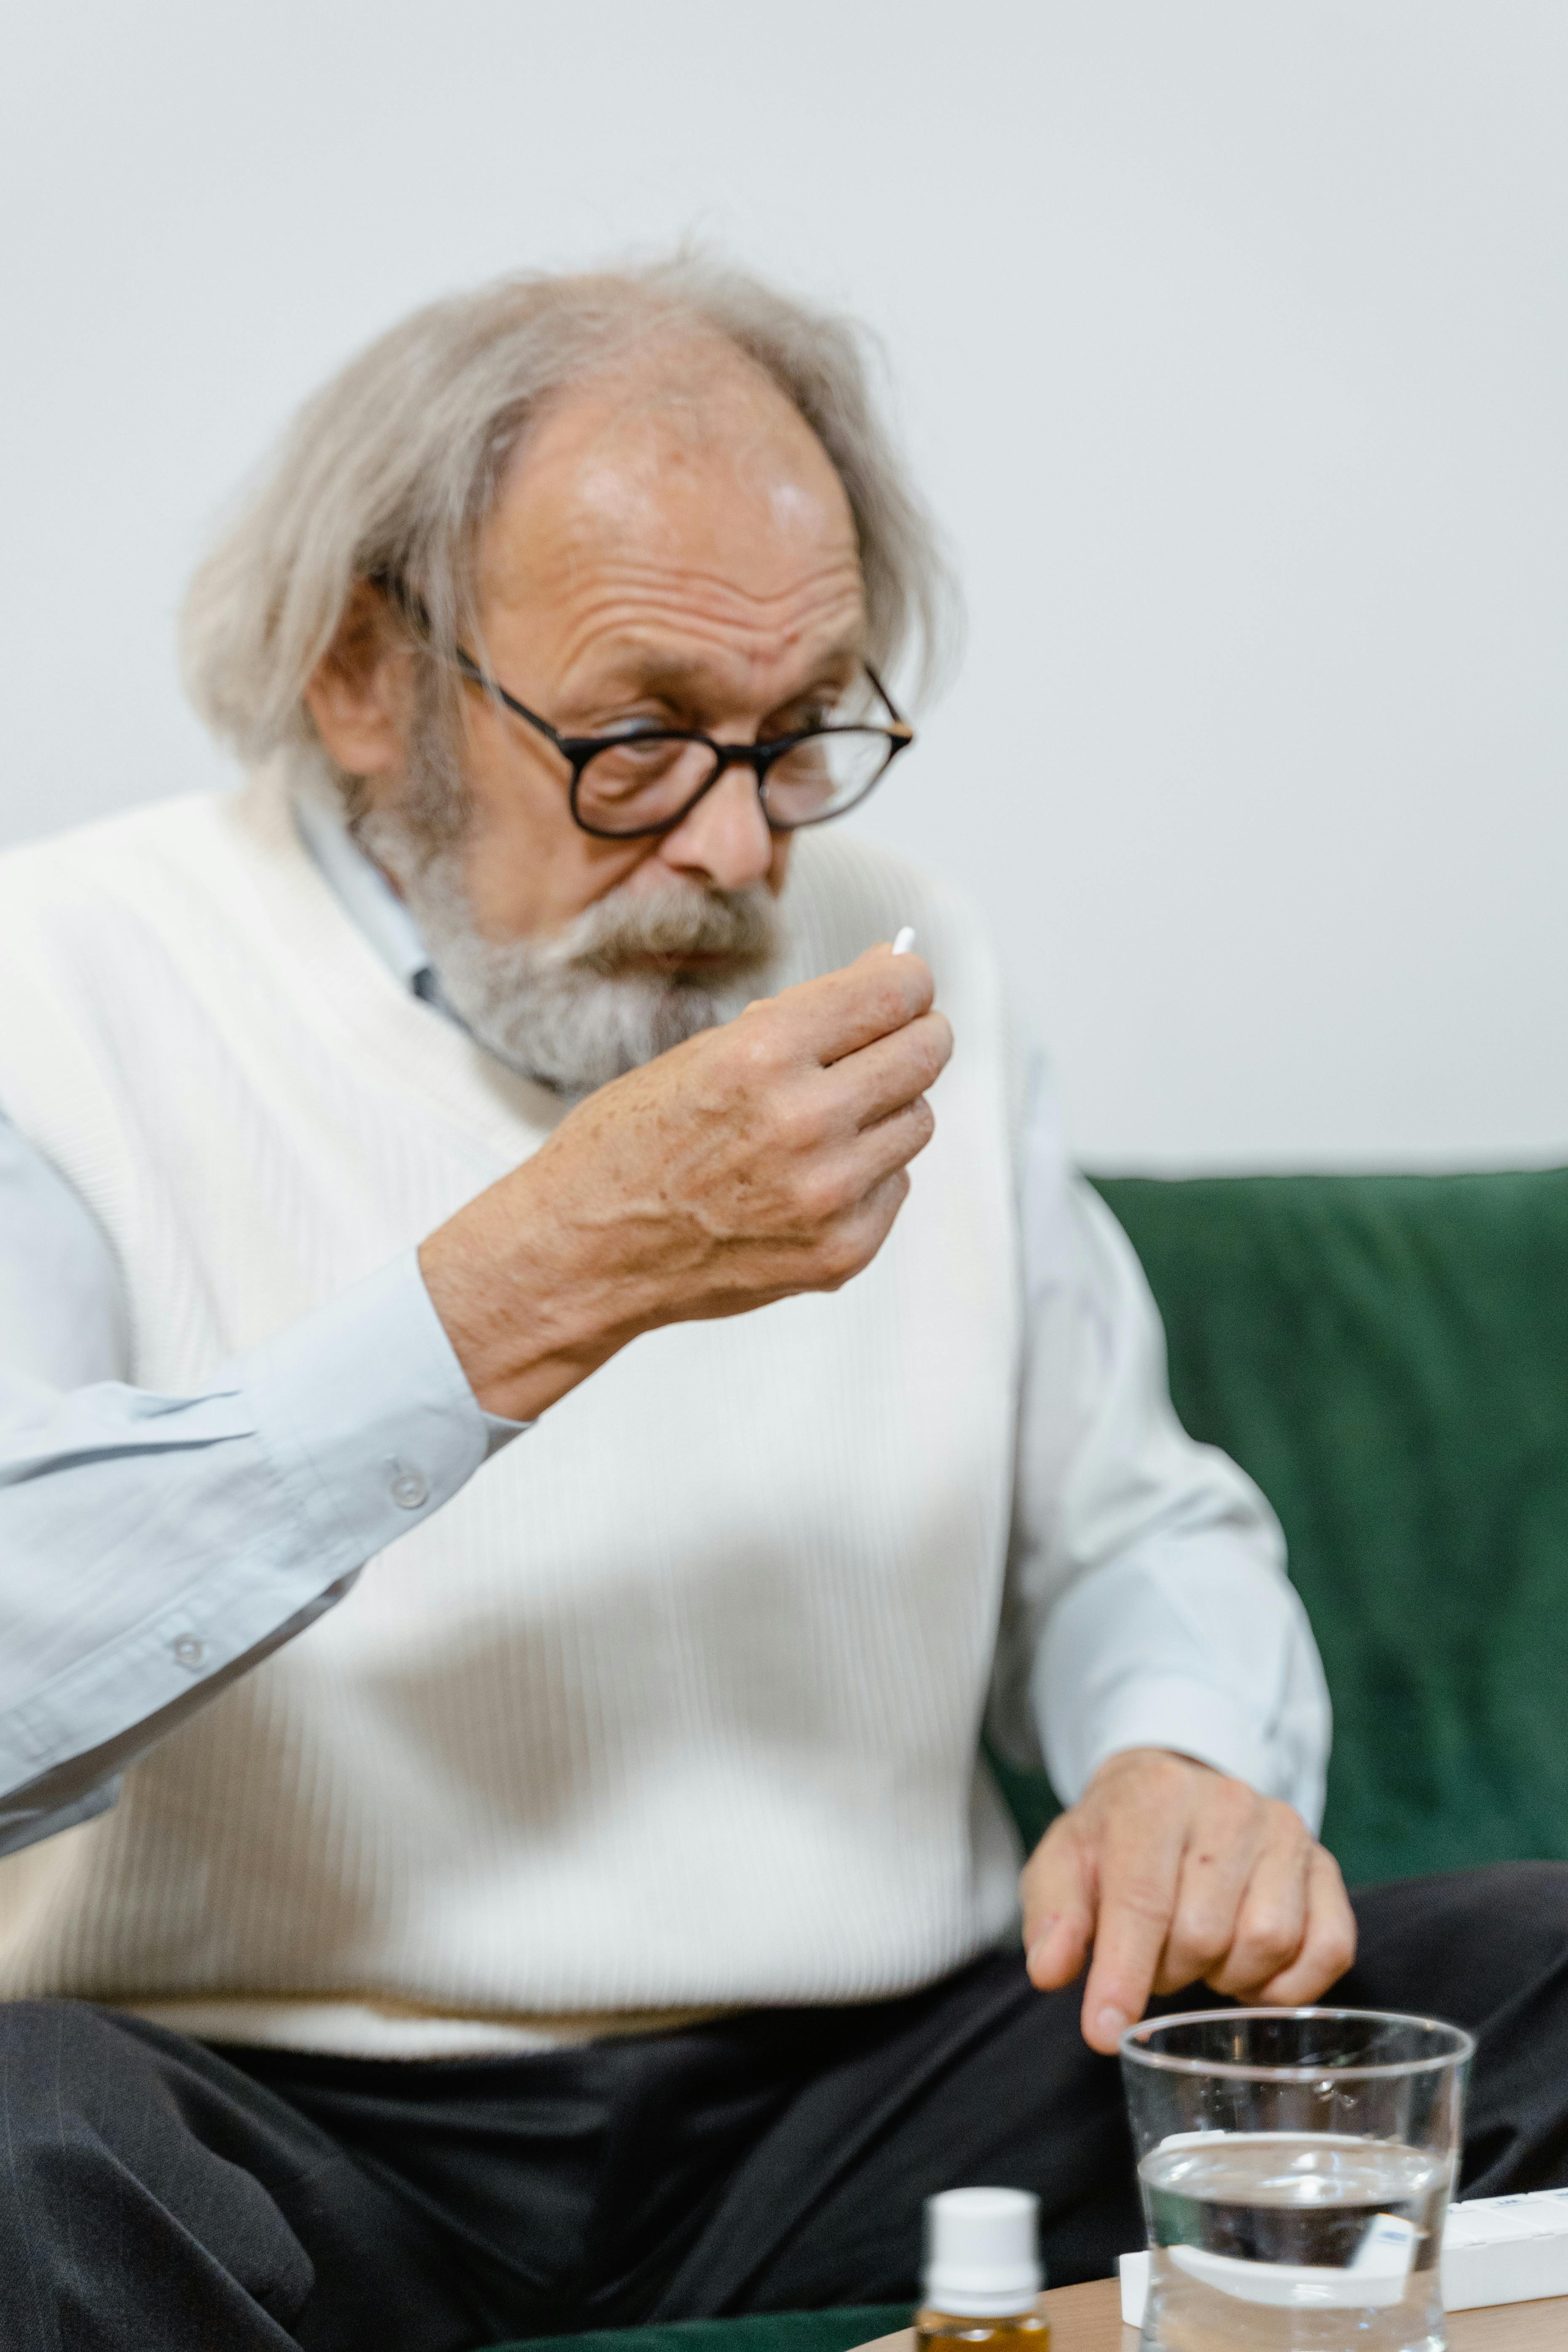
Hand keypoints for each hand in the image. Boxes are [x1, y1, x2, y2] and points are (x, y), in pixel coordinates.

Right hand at [419, 945, 951, 1420]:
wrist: (584, 1255)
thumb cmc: (630, 1143)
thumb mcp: (705, 1053)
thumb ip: (804, 1018)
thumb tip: (890, 974)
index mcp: (762, 1053)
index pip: (896, 992)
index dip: (906, 980)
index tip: (903, 984)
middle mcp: (805, 1121)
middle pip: (925, 1053)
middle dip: (913, 1036)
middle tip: (889, 1040)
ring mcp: (828, 1194)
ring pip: (917, 1120)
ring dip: (885, 1109)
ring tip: (824, 1120)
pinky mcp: (842, 1251)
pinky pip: (895, 1184)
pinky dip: (867, 1174)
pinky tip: (807, 1179)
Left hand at [1020, 1747, 1356, 2053]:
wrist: (1168, 1793)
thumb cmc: (1111, 1841)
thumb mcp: (1062, 1867)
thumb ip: (1053, 1917)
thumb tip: (1051, 1971)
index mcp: (1155, 1796)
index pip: (1142, 1900)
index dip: (1123, 1975)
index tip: (1103, 2032)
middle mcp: (1229, 1803)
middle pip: (1205, 1932)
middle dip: (1170, 1971)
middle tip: (1156, 1962)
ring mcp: (1284, 1831)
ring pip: (1268, 1942)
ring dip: (1227, 1976)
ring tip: (1200, 1958)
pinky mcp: (1325, 1865)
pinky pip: (1329, 1949)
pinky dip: (1290, 1986)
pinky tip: (1250, 1974)